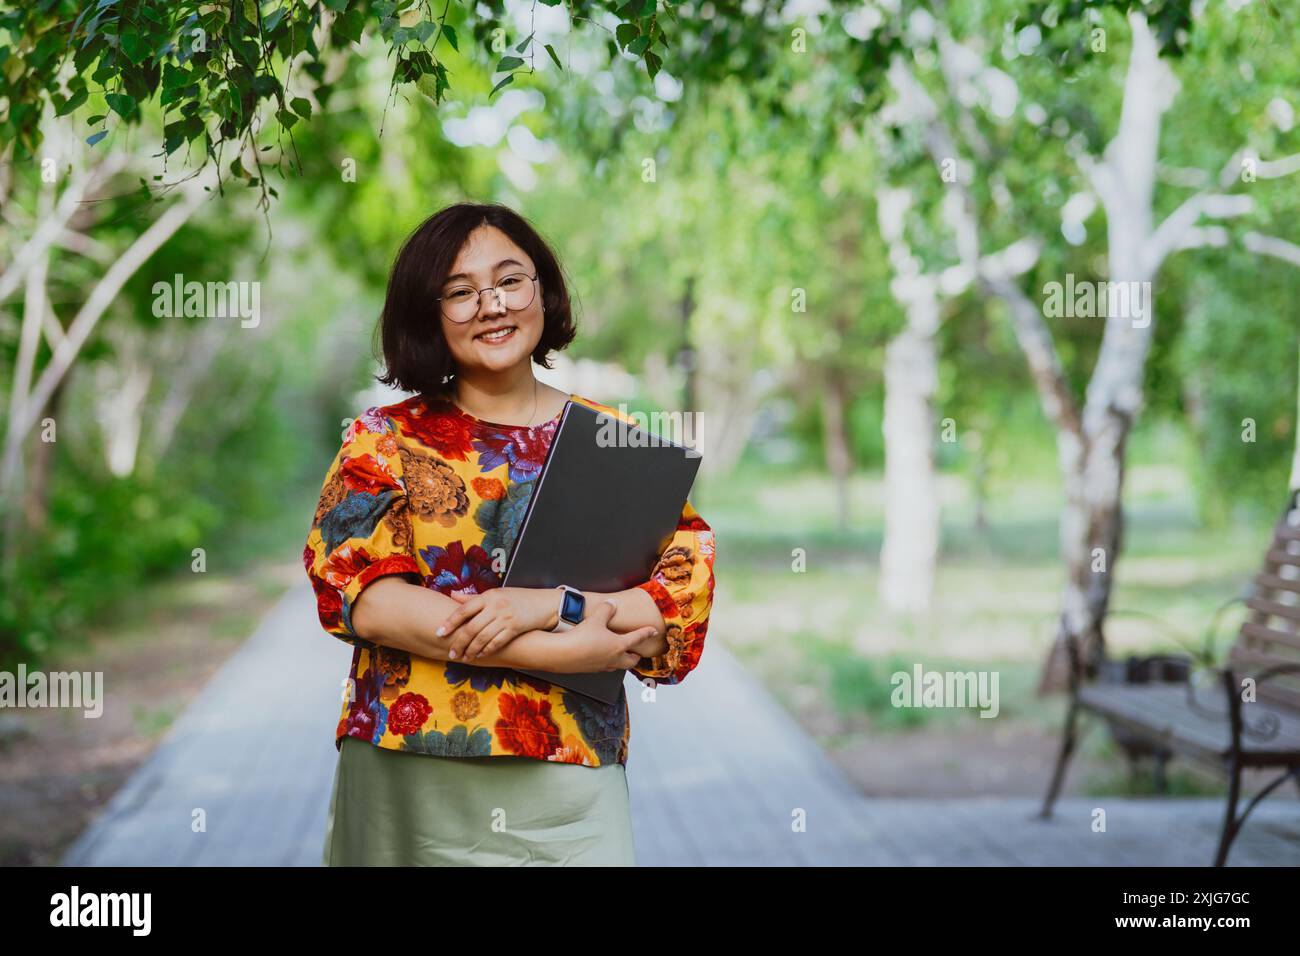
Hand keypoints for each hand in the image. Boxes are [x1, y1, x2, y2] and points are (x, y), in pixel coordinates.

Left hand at [437, 587, 557, 661]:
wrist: (543, 604)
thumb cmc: (518, 598)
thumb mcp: (495, 594)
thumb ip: (473, 597)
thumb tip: (452, 595)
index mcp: (488, 596)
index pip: (464, 610)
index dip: (450, 622)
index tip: (439, 633)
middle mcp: (495, 606)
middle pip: (471, 628)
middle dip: (459, 643)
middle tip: (452, 652)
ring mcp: (505, 618)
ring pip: (482, 638)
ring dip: (471, 650)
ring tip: (464, 657)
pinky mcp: (514, 628)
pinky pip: (496, 642)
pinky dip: (486, 650)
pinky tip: (480, 655)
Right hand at [551, 600, 656, 673]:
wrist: (562, 654)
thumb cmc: (581, 637)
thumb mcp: (596, 618)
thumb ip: (606, 609)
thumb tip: (612, 603)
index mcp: (618, 645)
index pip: (637, 638)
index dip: (646, 633)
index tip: (654, 631)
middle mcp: (613, 658)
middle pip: (631, 661)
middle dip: (636, 656)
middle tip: (638, 653)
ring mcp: (602, 666)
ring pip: (618, 666)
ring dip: (622, 661)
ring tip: (621, 656)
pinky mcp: (590, 670)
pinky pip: (603, 668)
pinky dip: (606, 663)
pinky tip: (600, 658)